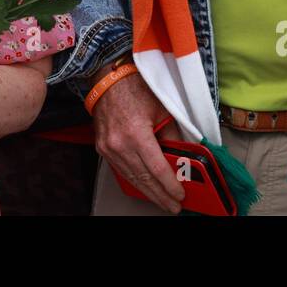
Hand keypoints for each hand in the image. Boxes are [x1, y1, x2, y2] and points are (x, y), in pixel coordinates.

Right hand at [91, 68, 185, 213]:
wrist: (107, 79)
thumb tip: (184, 157)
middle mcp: (119, 145)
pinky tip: (145, 187)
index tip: (180, 195)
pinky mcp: (102, 148)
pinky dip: (134, 180)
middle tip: (173, 206)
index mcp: (136, 134)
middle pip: (144, 179)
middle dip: (161, 195)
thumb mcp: (162, 110)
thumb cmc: (135, 89)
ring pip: (131, 178)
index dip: (170, 185)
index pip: (157, 169)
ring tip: (162, 201)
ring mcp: (108, 148)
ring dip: (148, 192)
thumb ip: (173, 136)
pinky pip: (120, 170)